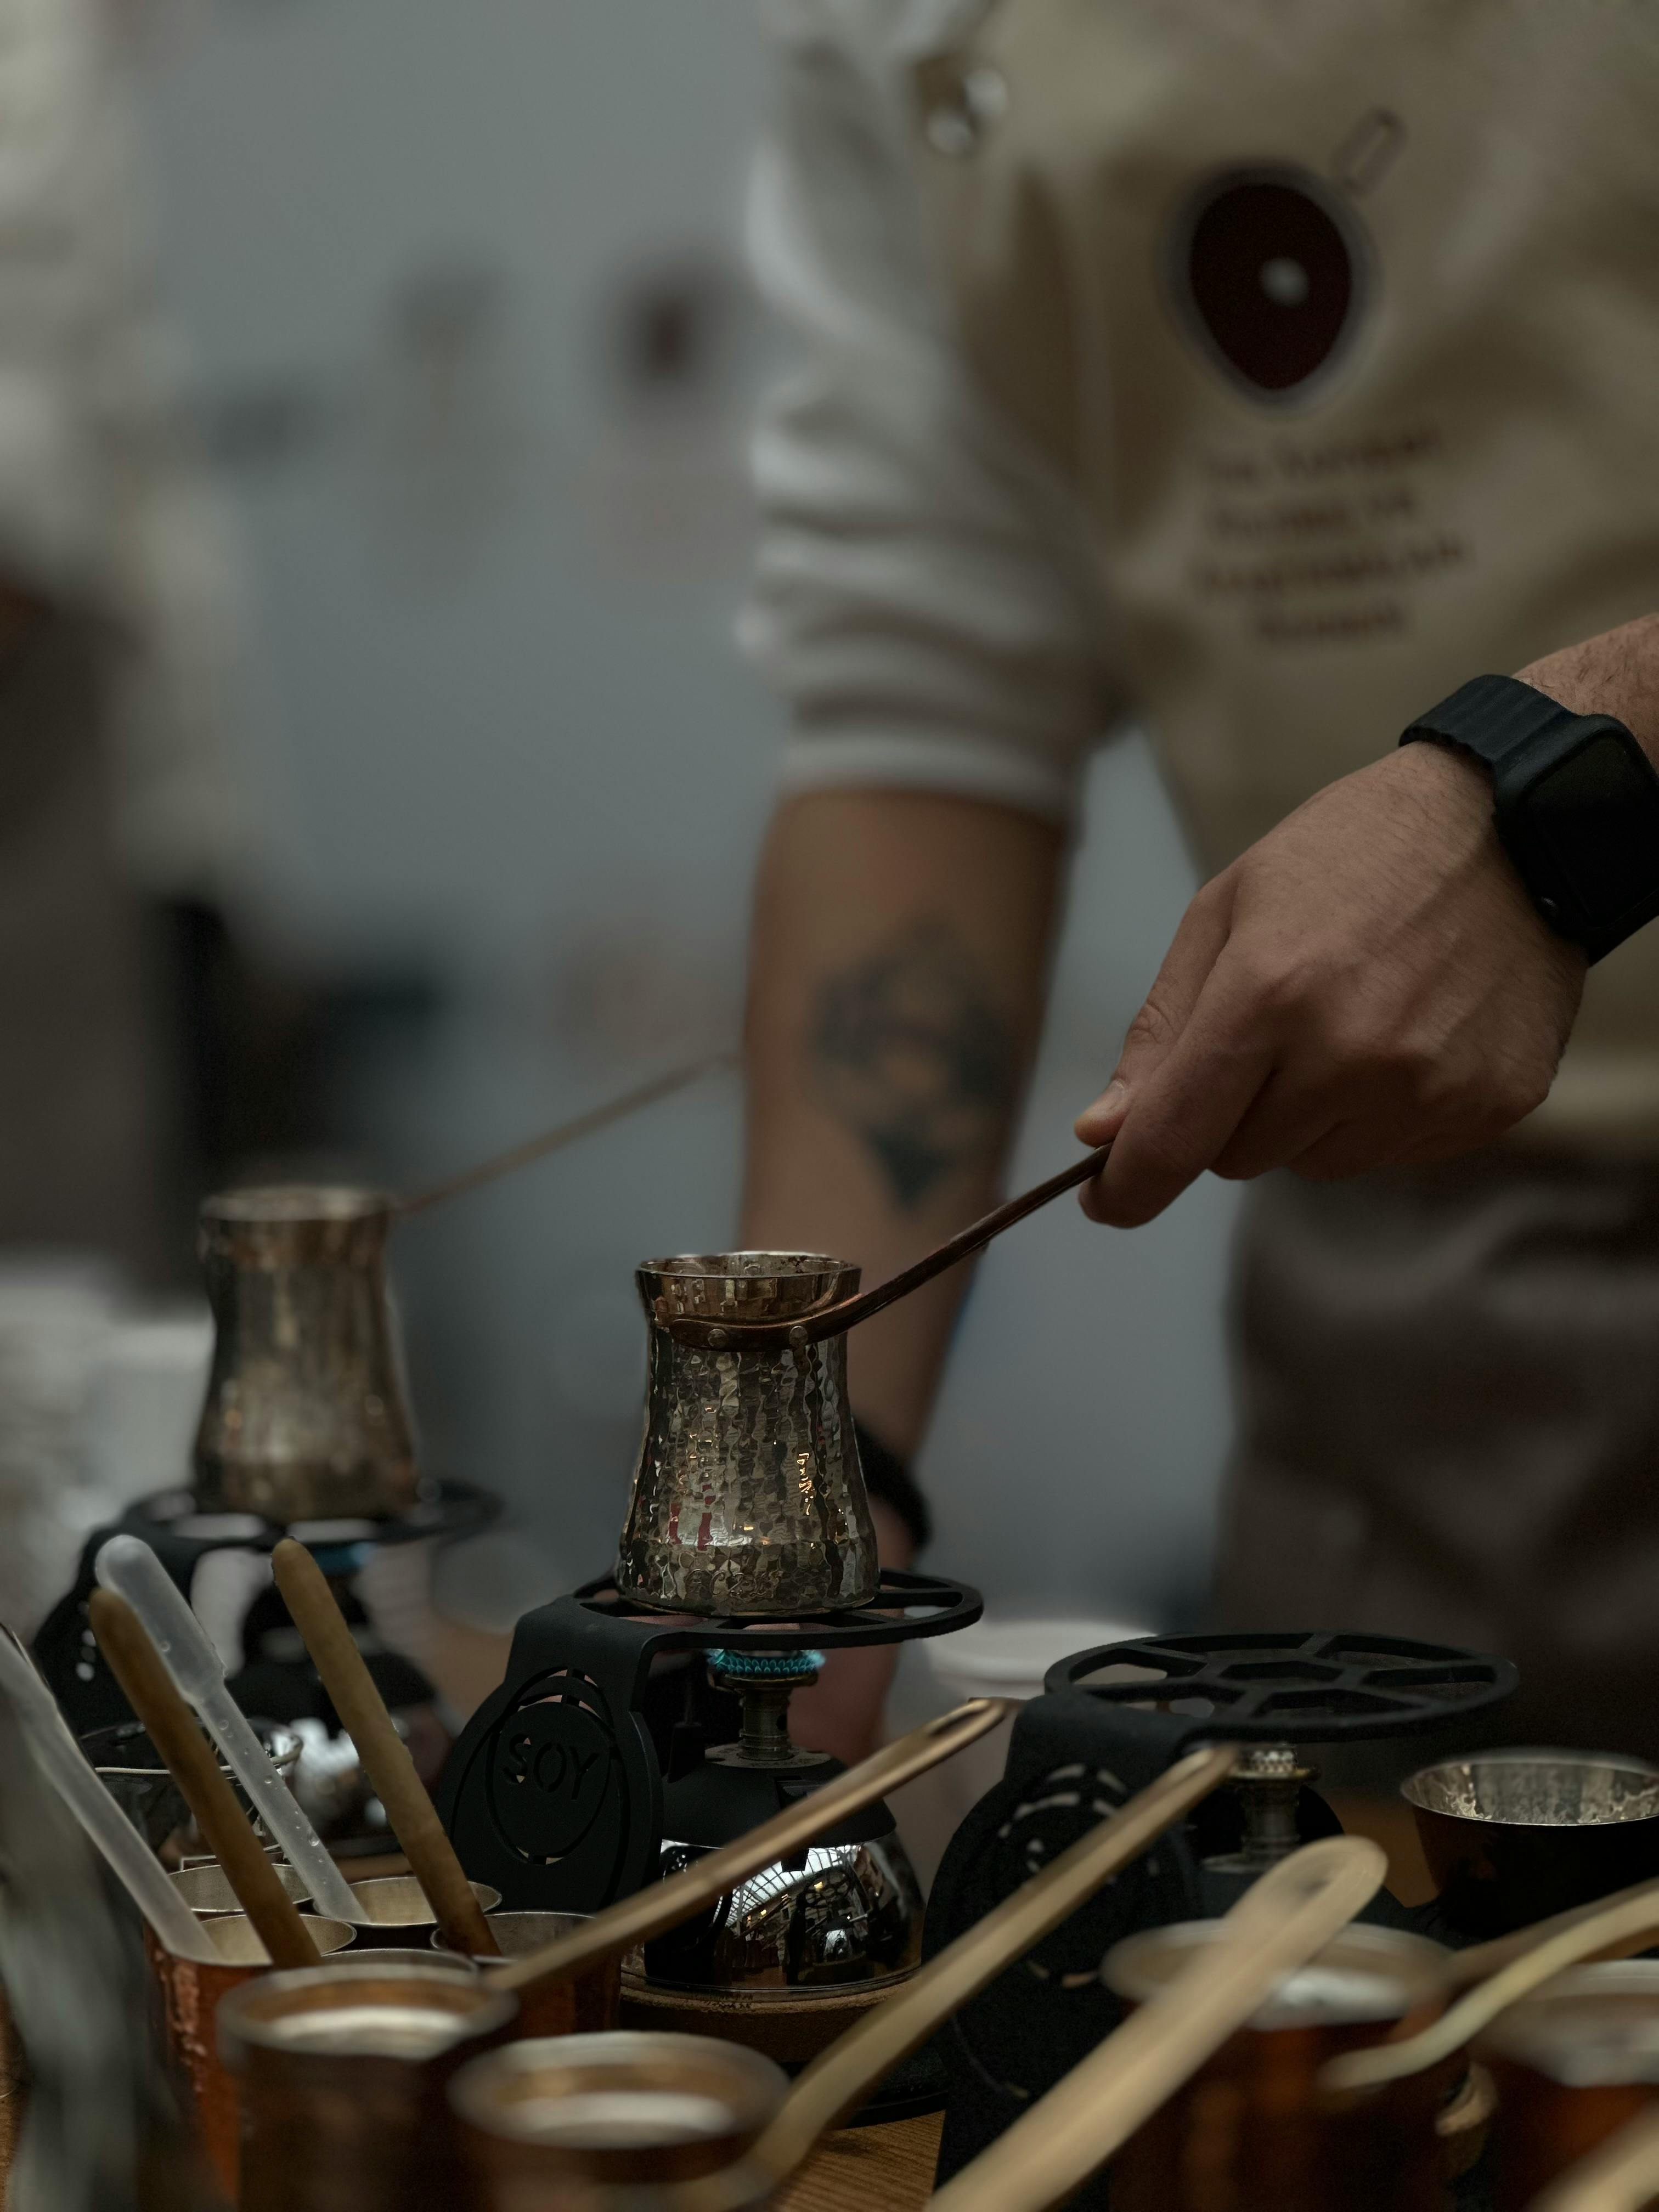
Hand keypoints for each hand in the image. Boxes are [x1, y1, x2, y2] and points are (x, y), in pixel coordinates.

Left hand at [1074, 742, 1585, 1225]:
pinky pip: (1390, 1152)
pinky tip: (1409, 1032)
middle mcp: (1350, 1054)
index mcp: (1270, 992)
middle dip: (1232, 1112)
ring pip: (1313, 1164)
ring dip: (1307, 1115)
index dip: (1128, 1184)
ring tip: (1350, 1018)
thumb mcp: (1228, 908)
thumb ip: (1160, 1030)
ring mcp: (1427, 1088)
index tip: (1106, 1201)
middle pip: (1238, 1157)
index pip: (1174, 1139)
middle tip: (1273, 1028)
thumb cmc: (1352, 852)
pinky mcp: (1489, 1107)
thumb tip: (1101, 1133)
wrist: (1517, 820)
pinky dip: (1379, 1112)